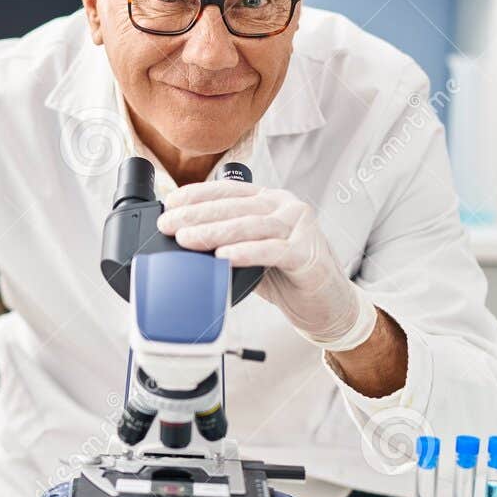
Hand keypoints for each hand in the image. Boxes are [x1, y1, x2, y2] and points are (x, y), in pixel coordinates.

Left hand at [157, 179, 373, 346]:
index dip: (197, 194)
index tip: (169, 202)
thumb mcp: (251, 253)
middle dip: (197, 215)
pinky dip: (246, 253)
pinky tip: (224, 256)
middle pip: (236, 207)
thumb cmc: (287, 277)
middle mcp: (287, 208)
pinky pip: (272, 251)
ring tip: (186, 239)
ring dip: (215, 232)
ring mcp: (300, 229)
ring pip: (251, 225)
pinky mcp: (307, 255)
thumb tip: (183, 242)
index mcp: (271, 201)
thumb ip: (227, 243)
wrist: (328, 304)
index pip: (229, 191)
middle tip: (168, 224)